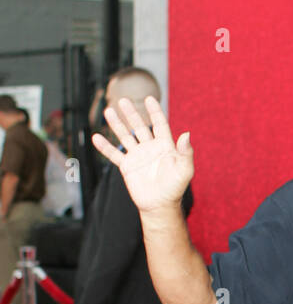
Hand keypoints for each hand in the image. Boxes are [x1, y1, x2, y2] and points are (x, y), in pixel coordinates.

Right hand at [91, 95, 193, 214]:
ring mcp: (137, 156)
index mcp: (165, 146)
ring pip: (125, 136)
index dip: (155, 111)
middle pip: (139, 126)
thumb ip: (186, 152)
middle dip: (131, 113)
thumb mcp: (185, 170)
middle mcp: (150, 148)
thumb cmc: (175, 188)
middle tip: (123, 100)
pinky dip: (105, 147)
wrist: (159, 205)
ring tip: (108, 111)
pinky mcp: (127, 166)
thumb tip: (187, 134)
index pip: (159, 124)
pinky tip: (96, 137)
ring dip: (116, 124)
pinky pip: (114, 154)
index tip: (149, 98)